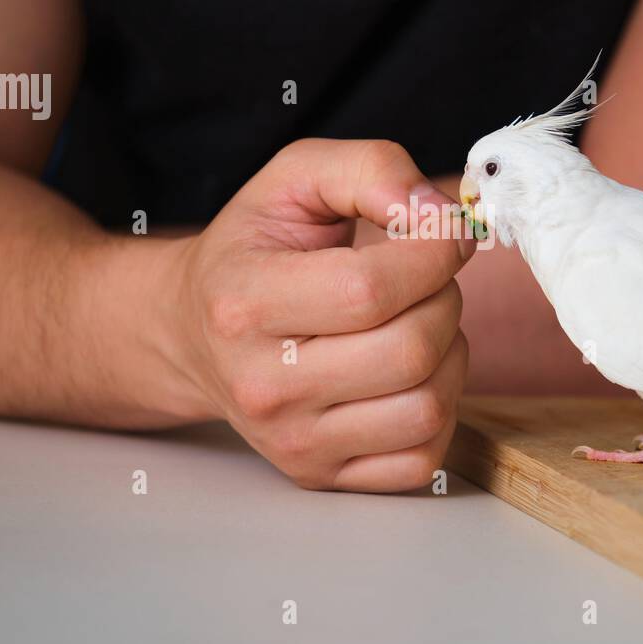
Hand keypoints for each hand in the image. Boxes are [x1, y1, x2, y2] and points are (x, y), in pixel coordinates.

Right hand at [163, 139, 474, 491]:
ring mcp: (292, 441)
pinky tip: (411, 373)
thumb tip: (440, 214)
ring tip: (417, 321)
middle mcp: (262, 385)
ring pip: (427, 407)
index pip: (370, 289)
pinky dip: (439, 410)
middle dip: (444, 298)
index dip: (434, 251)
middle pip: (410, 350)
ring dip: (449, 354)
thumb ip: (371, 169)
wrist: (194, 331)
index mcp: (244, 304)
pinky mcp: (319, 474)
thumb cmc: (254, 251)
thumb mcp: (295, 179)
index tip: (444, 231)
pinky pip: (423, 459)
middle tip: (426, 278)